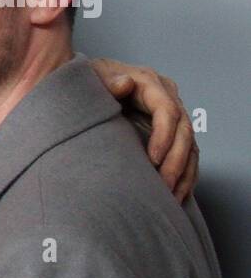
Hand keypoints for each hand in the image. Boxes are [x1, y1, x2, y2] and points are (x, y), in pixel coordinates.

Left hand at [89, 57, 197, 201]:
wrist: (86, 86)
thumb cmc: (88, 82)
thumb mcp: (93, 78)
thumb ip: (108, 82)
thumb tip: (126, 83)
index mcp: (151, 83)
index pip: (168, 111)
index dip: (164, 136)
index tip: (153, 160)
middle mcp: (167, 98)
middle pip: (184, 132)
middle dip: (175, 161)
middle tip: (163, 186)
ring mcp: (171, 116)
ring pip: (190, 147)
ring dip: (183, 175)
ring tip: (171, 199)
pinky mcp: (169, 133)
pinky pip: (186, 157)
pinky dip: (183, 177)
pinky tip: (176, 197)